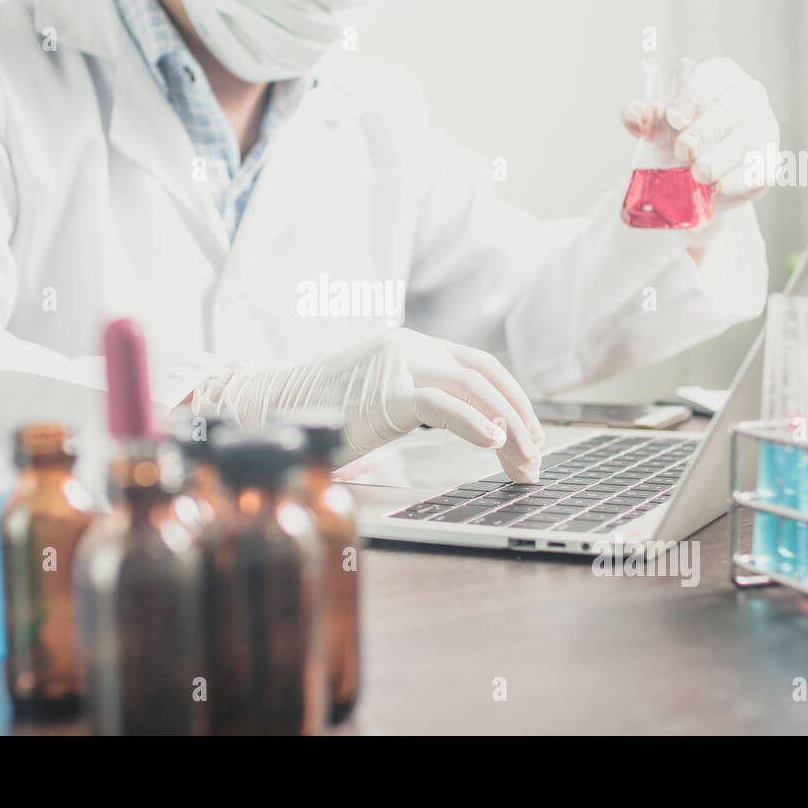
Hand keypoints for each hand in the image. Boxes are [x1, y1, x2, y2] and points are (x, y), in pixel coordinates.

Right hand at [190, 327, 545, 481]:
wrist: (271, 406)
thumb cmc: (324, 411)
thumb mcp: (382, 396)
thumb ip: (423, 400)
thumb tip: (473, 426)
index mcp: (413, 345)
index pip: (482, 366)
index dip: (514, 399)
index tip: (531, 435)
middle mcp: (411, 346)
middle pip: (486, 378)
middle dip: (521, 419)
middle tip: (536, 458)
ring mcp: (398, 365)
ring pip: (475, 390)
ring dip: (509, 429)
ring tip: (524, 461)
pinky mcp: (386, 392)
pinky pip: (443, 405)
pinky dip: (475, 423)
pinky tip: (494, 442)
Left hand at [621, 57, 779, 216]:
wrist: (706, 171)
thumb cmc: (685, 132)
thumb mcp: (663, 122)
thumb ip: (647, 116)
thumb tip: (631, 114)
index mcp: (721, 78)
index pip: (710, 80)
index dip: (691, 98)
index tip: (673, 118)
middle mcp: (747, 99)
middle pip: (729, 112)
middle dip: (705, 131)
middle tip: (684, 150)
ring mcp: (762, 131)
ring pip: (744, 143)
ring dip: (720, 160)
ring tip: (700, 174)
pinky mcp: (766, 163)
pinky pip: (755, 171)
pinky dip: (734, 181)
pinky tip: (717, 189)